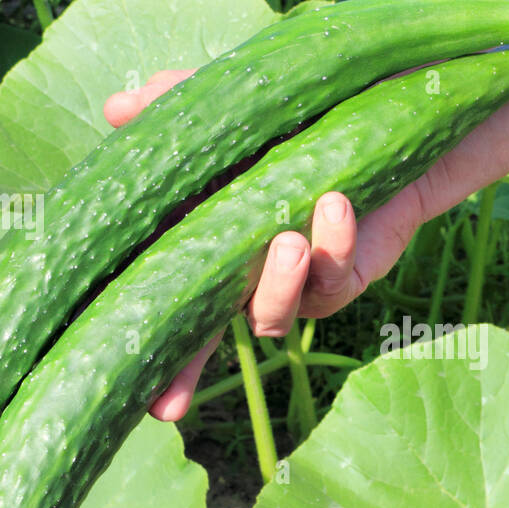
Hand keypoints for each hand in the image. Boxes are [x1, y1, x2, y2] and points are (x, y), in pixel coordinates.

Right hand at [105, 71, 425, 420]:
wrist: (389, 113)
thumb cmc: (299, 111)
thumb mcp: (231, 105)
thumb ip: (175, 104)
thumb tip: (119, 107)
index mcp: (199, 236)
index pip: (157, 293)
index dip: (141, 341)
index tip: (121, 387)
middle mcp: (239, 271)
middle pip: (202, 337)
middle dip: (186, 371)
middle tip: (171, 403)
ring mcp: (291, 281)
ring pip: (268, 316)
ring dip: (275, 284)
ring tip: (288, 238)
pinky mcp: (342, 277)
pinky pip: (330, 282)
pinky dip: (332, 245)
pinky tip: (334, 203)